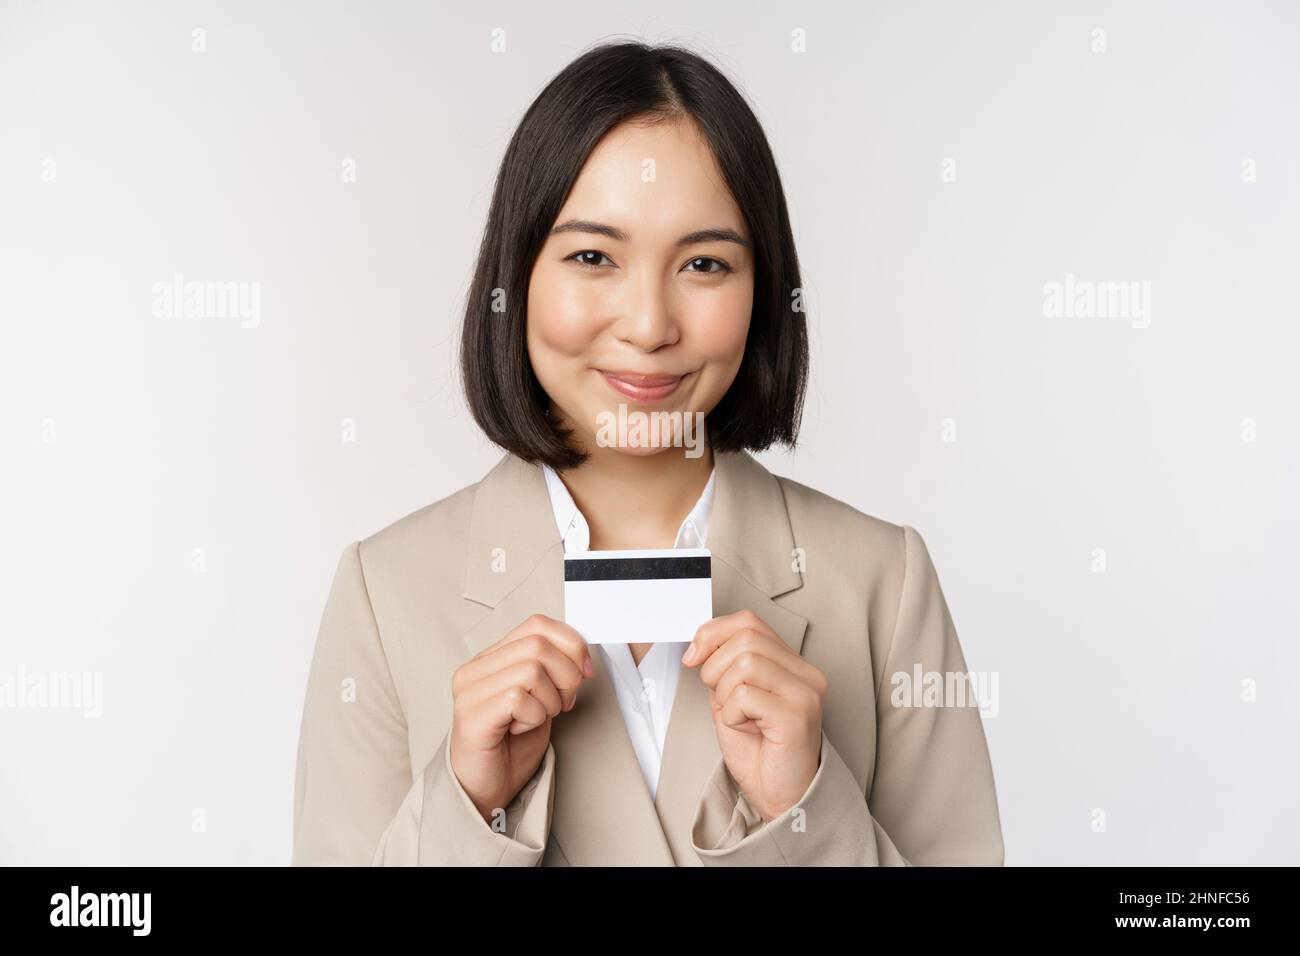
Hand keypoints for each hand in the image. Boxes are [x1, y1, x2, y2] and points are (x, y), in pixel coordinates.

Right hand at [449, 614, 594, 824]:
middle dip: (567, 674)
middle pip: (538, 644)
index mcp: (491, 658)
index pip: (537, 624)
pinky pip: (518, 699)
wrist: (484, 789)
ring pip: (531, 670)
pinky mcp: (471, 716)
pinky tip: (521, 729)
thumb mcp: (540, 698)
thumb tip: (581, 652)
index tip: (586, 672)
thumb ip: (552, 671)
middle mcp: (475, 669)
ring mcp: (469, 691)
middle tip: (564, 703)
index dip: (571, 644)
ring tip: (538, 718)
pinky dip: (534, 717)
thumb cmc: (510, 746)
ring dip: (550, 699)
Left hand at [682, 609, 826, 822]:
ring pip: (744, 663)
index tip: (693, 657)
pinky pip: (745, 696)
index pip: (749, 622)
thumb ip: (723, 668)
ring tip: (737, 716)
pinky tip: (746, 729)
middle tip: (719, 698)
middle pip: (745, 638)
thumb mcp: (732, 698)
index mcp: (792, 663)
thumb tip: (699, 644)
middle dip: (714, 666)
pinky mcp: (797, 716)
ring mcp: (805, 693)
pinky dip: (731, 714)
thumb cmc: (760, 752)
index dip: (713, 633)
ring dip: (724, 692)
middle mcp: (806, 673)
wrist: (782, 797)